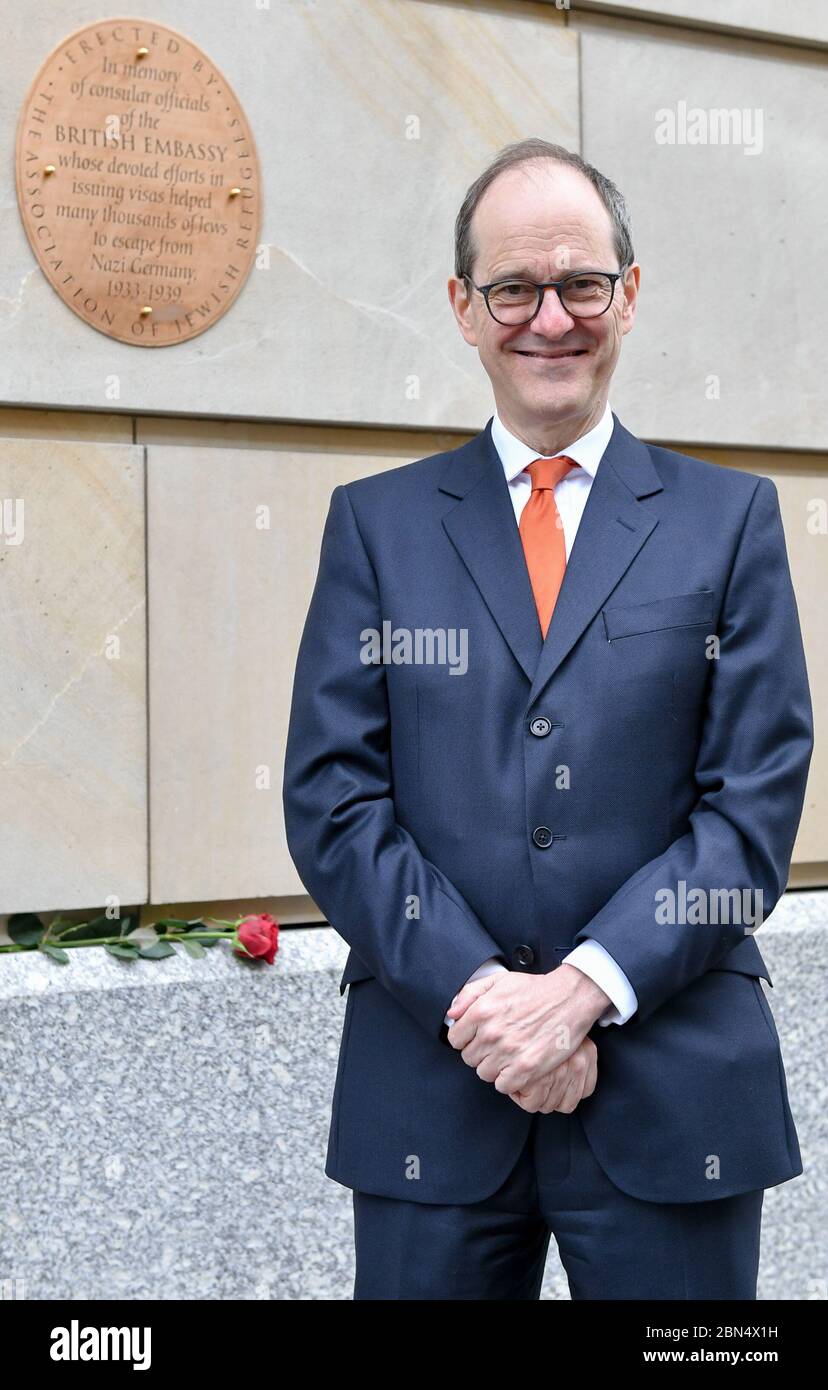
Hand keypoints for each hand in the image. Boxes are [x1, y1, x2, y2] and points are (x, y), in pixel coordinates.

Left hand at [445, 965, 607, 1098]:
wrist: (569, 998)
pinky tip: (518, 1067)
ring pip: (485, 1073)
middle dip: (481, 1053)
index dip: (467, 1039)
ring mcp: (509, 1051)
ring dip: (495, 1067)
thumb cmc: (534, 990)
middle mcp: (492, 1032)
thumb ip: (469, 994)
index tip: (479, 1037)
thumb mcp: (499, 981)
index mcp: (481, 1011)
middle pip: (469, 1059)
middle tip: (498, 1045)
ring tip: (509, 1055)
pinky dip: (509, 1080)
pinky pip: (503, 1086)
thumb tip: (452, 1014)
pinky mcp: (527, 1067)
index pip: (456, 1039)